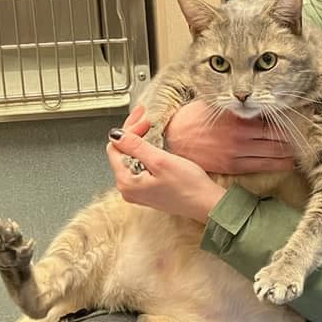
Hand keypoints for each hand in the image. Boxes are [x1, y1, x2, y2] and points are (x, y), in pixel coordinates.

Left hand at [106, 124, 224, 223]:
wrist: (206, 204)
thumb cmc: (188, 187)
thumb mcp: (160, 161)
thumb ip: (136, 146)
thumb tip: (115, 135)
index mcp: (126, 182)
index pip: (115, 148)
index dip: (128, 130)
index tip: (144, 119)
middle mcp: (127, 189)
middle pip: (121, 153)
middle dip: (132, 133)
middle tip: (145, 116)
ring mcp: (137, 191)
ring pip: (130, 159)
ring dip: (138, 141)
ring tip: (148, 126)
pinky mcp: (148, 191)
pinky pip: (139, 167)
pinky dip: (144, 153)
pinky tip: (152, 144)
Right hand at [163, 99, 295, 173]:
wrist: (173, 139)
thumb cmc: (193, 118)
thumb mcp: (216, 104)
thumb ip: (238, 105)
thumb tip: (255, 101)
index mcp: (239, 116)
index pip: (272, 118)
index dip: (288, 119)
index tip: (300, 119)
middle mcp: (242, 134)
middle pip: (278, 136)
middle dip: (292, 137)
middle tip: (304, 136)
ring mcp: (239, 151)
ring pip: (274, 152)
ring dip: (289, 152)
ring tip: (298, 150)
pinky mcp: (234, 165)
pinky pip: (263, 165)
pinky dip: (278, 164)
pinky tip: (287, 163)